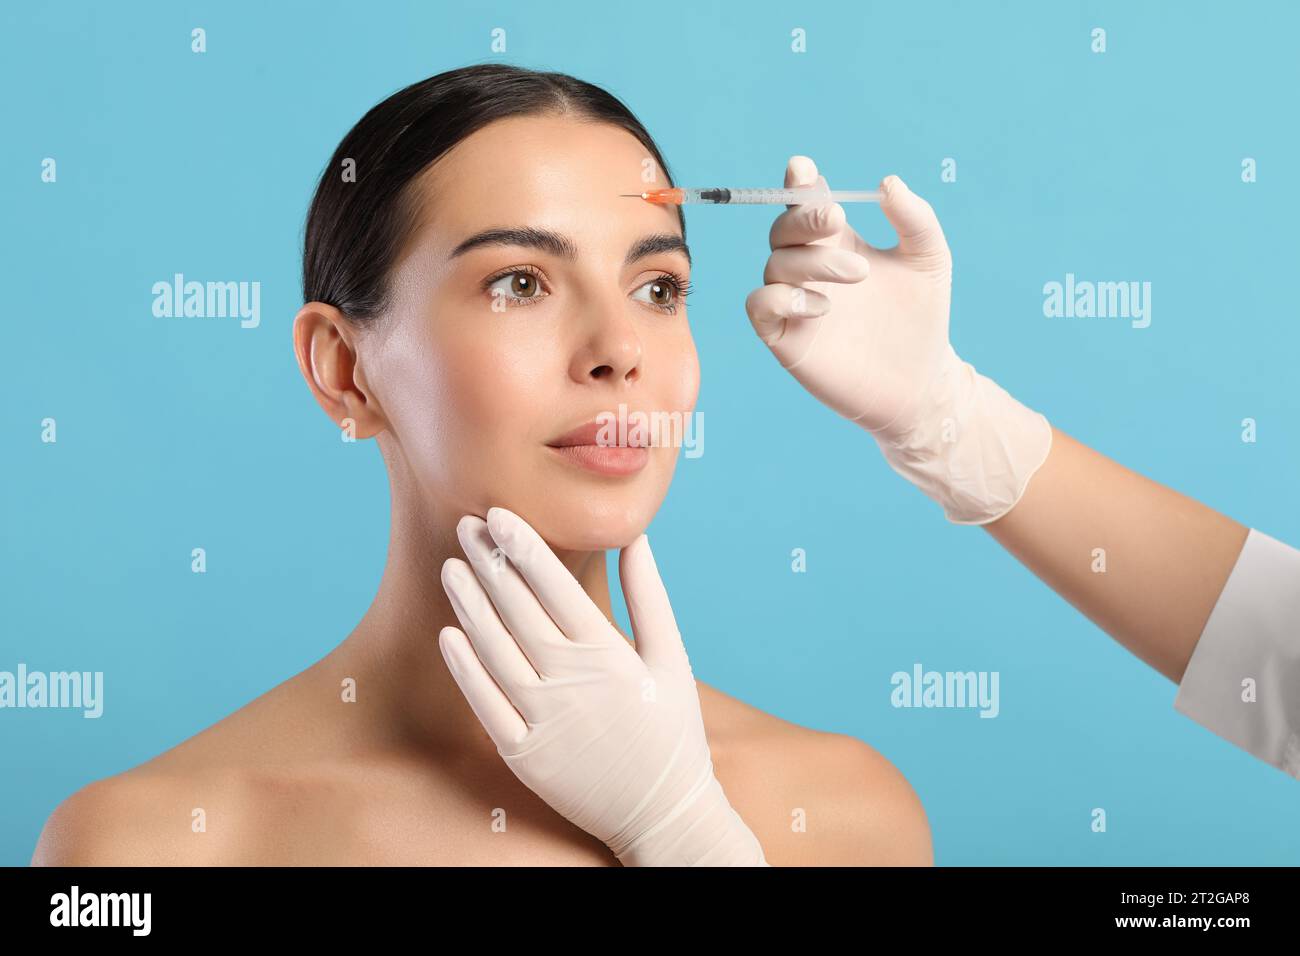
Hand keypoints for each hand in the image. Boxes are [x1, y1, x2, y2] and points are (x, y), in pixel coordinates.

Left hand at [437, 507, 767, 865]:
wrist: (664, 812)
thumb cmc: (672, 730)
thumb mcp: (673, 658)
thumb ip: (649, 595)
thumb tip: (634, 537)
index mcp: (608, 653)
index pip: (554, 586)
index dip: (522, 547)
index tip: (498, 513)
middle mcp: (571, 681)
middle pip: (518, 610)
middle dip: (489, 563)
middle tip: (465, 524)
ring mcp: (544, 720)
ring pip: (494, 650)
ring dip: (469, 605)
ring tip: (451, 568)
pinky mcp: (524, 755)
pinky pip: (485, 704)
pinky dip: (465, 669)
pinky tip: (449, 636)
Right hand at [745, 155, 954, 438]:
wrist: (921, 381)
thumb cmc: (922, 317)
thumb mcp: (929, 258)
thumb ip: (914, 218)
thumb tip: (888, 183)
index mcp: (837, 242)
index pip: (805, 203)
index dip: (797, 183)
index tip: (803, 170)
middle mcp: (809, 267)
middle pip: (783, 229)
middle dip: (804, 219)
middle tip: (838, 220)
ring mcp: (793, 302)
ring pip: (775, 264)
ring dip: (810, 261)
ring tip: (858, 275)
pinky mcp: (785, 338)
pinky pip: (760, 306)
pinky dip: (780, 298)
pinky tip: (821, 306)